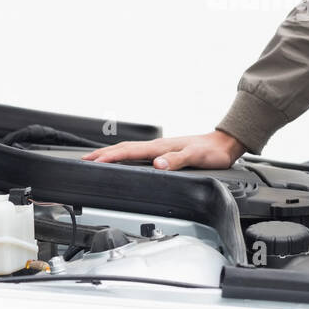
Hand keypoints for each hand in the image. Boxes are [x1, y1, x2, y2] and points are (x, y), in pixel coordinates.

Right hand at [80, 130, 246, 170]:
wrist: (224, 144)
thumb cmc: (212, 151)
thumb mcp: (196, 157)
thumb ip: (177, 160)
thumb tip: (157, 164)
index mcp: (160, 147)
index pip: (129, 152)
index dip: (110, 157)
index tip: (94, 161)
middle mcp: (157, 146)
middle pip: (124, 149)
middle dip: (103, 154)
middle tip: (84, 161)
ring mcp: (160, 148)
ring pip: (129, 150)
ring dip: (111, 154)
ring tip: (96, 159)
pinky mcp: (164, 152)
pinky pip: (138, 153)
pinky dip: (124, 155)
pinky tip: (123, 159)